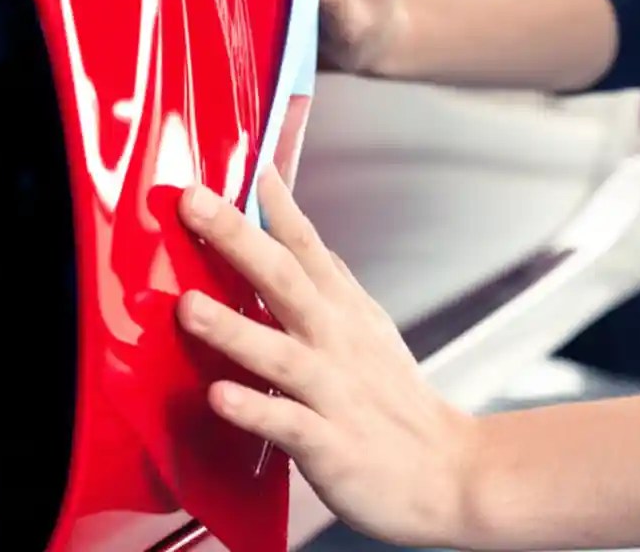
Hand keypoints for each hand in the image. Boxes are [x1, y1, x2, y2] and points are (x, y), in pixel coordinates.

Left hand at [175, 167, 475, 546]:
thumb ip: (329, 282)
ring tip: (188, 306)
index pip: (305, 244)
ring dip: (233, 327)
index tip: (245, 163)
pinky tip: (219, 396)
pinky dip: (254, 410)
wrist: (452, 475)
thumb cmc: (397, 403)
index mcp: (342, 311)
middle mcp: (335, 342)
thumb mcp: (368, 327)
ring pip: (278, 353)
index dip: (275, 203)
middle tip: (194, 202)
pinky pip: (286, 424)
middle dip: (237, 237)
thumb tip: (300, 234)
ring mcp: (333, 392)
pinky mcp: (330, 444)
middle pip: (285, 279)